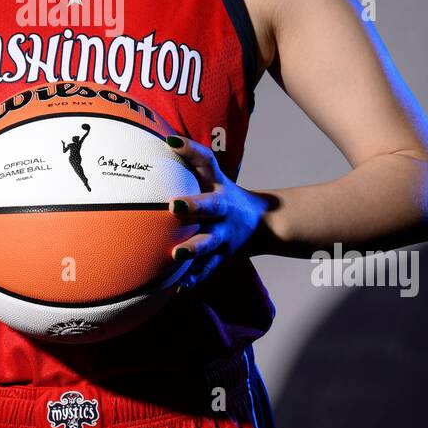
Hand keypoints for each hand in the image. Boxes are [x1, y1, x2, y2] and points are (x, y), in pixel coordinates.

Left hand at [164, 134, 268, 291]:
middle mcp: (223, 210)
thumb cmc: (224, 192)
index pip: (205, 162)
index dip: (190, 150)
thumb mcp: (214, 174)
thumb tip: (164, 138)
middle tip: (173, 206)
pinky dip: (194, 279)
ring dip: (193, 249)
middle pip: (211, 207)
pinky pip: (207, 269)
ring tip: (176, 255)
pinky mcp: (222, 256)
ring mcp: (224, 235)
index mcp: (218, 185)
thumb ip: (191, 157)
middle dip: (194, 206)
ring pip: (209, 243)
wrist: (262, 223)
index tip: (170, 142)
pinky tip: (178, 289)